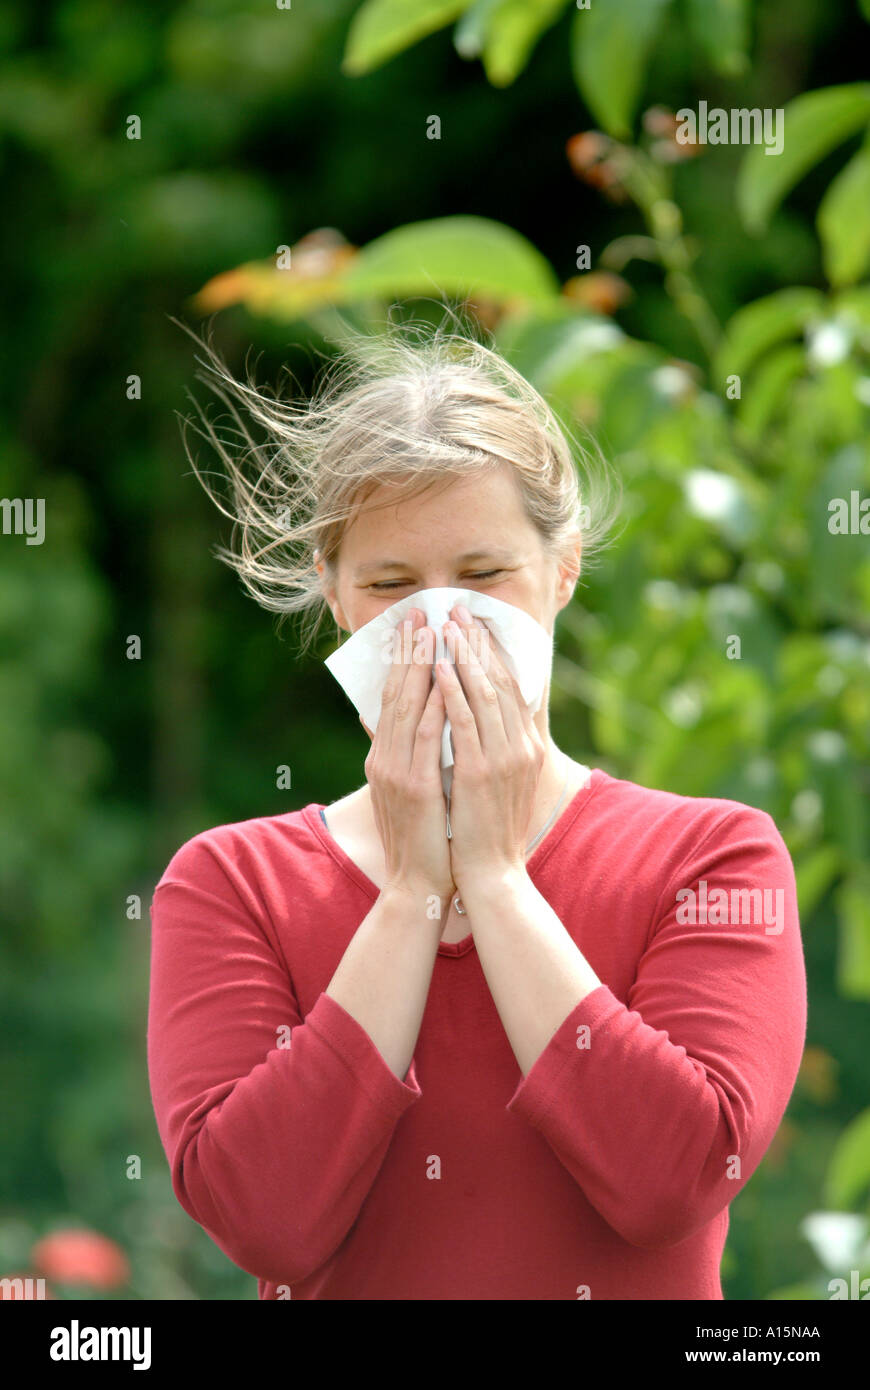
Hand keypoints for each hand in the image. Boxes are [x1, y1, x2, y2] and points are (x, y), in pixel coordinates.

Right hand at [359, 608, 455, 906]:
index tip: (413, 626)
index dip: (402, 660)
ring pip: (409, 707)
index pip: (392, 699)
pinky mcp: (416, 787)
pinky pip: (427, 737)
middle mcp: (385, 760)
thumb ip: (411, 756)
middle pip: (397, 693)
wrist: (417, 887)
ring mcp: (397, 772)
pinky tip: (444, 679)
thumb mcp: (413, 792)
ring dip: (421, 666)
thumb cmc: (425, 841)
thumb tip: (417, 724)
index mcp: (385, 759)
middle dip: (409, 651)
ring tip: (432, 630)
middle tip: (420, 612)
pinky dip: (435, 704)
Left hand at [435, 603, 545, 889]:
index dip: (492, 651)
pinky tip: (438, 667)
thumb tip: (474, 719)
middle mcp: (520, 747)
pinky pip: (464, 722)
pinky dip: (452, 691)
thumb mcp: (497, 784)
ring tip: (444, 625)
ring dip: (461, 655)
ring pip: (481, 693)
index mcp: (526, 747)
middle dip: (475, 642)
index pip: (510, 686)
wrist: (490, 876)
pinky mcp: (479, 773)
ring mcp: (502, 759)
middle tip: (457, 609)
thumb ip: (491, 748)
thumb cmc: (487, 834)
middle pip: (497, 680)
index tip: (475, 623)